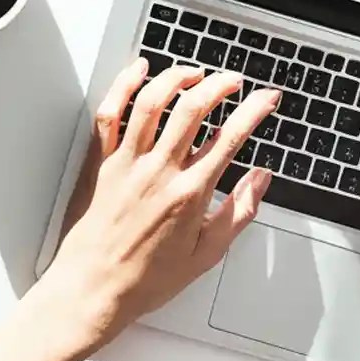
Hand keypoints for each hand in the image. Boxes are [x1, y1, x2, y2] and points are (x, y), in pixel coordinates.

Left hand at [0, 58, 278, 360]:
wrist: (93, 290)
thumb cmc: (145, 279)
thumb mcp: (207, 253)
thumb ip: (239, 211)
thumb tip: (261, 179)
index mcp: (189, 193)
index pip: (230, 138)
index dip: (254, 110)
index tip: (266, 98)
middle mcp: (158, 171)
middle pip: (192, 108)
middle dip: (220, 84)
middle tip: (234, 80)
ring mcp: (126, 163)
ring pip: (152, 102)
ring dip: (177, 78)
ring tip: (195, 73)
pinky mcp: (101, 162)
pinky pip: (110, 113)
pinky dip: (123, 85)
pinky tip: (138, 70)